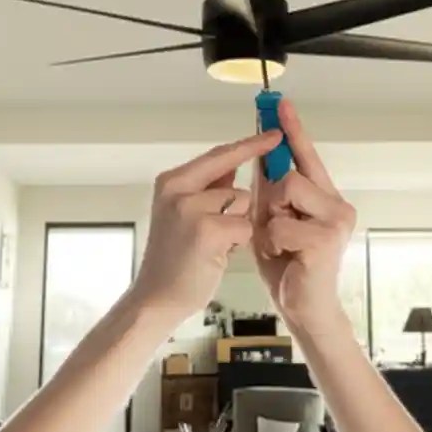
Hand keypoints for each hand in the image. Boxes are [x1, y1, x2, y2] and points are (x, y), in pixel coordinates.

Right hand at [130, 130, 282, 321]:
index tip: (275, 134)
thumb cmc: (175, 258)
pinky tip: (216, 257)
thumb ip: (209, 188)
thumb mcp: (185, 214)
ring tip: (213, 247)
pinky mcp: (207, 230)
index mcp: (172, 181)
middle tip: (236, 221)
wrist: (156, 297)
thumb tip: (236, 162)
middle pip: (234, 184)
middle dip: (241, 206)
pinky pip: (244, 226)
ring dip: (237, 227)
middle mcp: (178, 189)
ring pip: (242, 205)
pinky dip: (238, 243)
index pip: (219, 155)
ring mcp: (191, 208)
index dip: (249, 145)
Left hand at [252, 99, 356, 334]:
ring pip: (286, 192)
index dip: (293, 129)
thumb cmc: (289, 265)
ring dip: (270, 221)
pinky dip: (271, 241)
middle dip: (270, 200)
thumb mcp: (273, 219)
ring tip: (278, 243)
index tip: (279, 104)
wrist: (304, 309)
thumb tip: (259, 154)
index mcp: (324, 195)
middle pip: (289, 173)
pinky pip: (281, 224)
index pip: (306, 155)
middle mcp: (337, 203)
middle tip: (275, 227)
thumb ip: (270, 190)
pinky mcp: (325, 240)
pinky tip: (283, 257)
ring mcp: (335, 220)